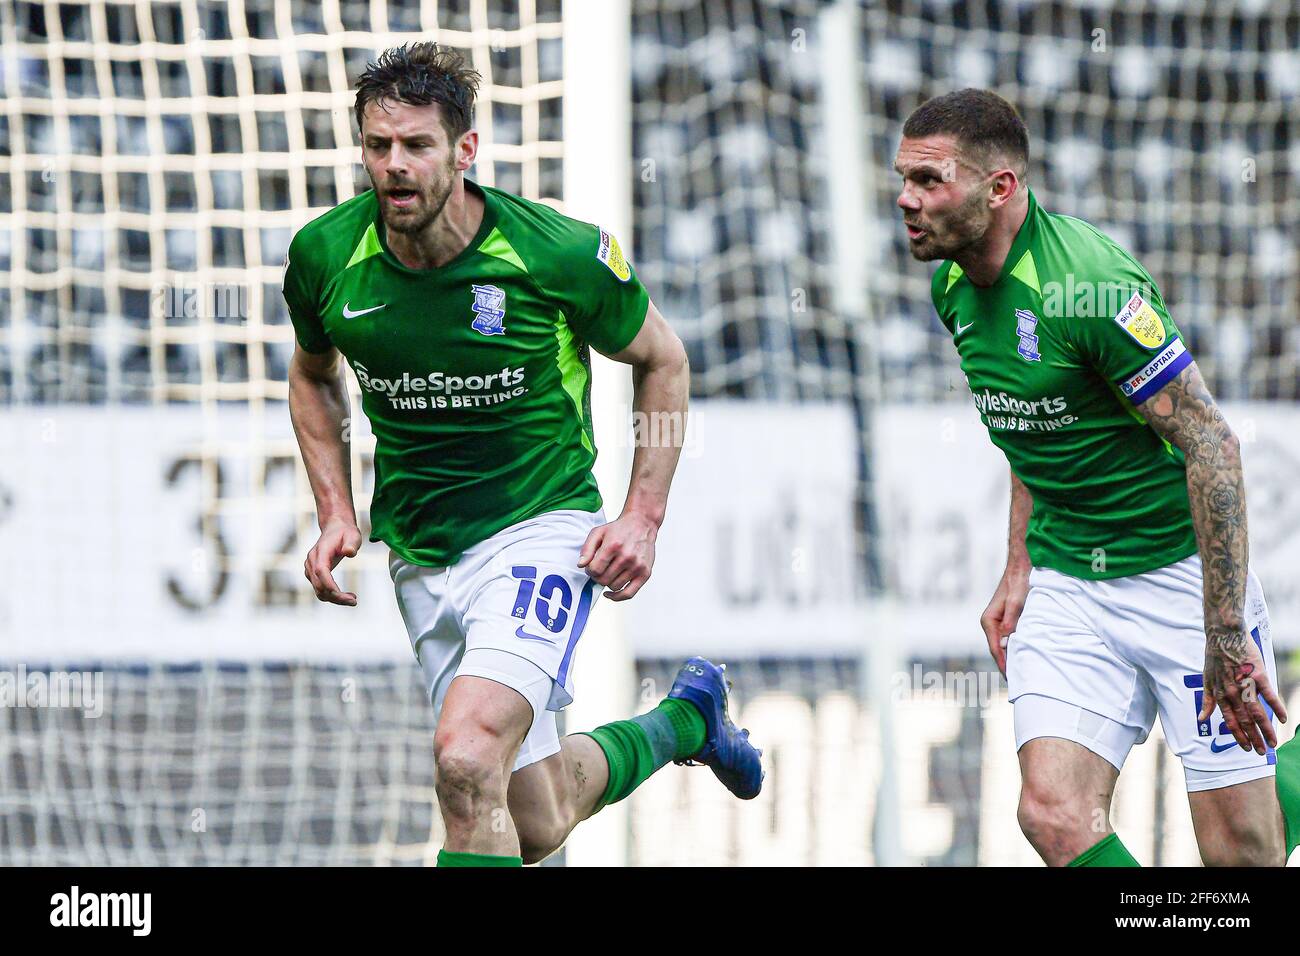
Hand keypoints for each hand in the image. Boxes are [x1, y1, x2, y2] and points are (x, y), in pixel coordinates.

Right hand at [305, 518, 361, 605]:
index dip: (329, 584)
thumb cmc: (345, 532)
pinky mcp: (313, 574)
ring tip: (353, 600)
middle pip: (319, 585)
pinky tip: (346, 596)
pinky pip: (320, 589)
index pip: (320, 571)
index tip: (343, 595)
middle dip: (335, 596)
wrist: (335, 528)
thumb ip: (352, 544)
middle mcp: (311, 561)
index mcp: (320, 552)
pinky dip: (331, 595)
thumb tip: (349, 553)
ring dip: (334, 599)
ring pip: (318, 590)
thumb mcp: (353, 535)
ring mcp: (310, 569)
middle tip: (354, 601)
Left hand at [578, 512, 656, 601]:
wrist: (642, 524)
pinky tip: (610, 593)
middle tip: (599, 570)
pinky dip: (617, 597)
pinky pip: (629, 594)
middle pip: (603, 580)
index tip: (591, 567)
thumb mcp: (598, 532)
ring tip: (608, 572)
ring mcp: (637, 566)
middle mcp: (627, 557)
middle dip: (597, 577)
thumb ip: (587, 548)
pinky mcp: (645, 573)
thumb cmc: (619, 529)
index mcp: (614, 546)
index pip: (595, 570)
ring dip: (607, 582)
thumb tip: (581, 565)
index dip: (589, 570)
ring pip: (614, 587)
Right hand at [980, 564, 1029, 676]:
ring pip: (1003, 646)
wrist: (1021, 565)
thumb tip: (1006, 642)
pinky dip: (1014, 649)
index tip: (1012, 679)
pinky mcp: (1006, 621)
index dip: (1004, 665)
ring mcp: (998, 622)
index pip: (995, 649)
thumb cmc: (1020, 581)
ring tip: (1023, 674)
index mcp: (989, 620)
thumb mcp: (1017, 600)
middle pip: (998, 650)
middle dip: (1007, 666)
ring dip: (1011, 658)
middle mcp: (990, 623)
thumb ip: (1011, 621)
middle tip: (1019, 684)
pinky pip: (1008, 639)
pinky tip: (1023, 657)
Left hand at [1200, 625, 1288, 753]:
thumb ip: (1207, 700)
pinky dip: (1277, 707)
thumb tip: (1201, 718)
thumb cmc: (1215, 656)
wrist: (1224, 634)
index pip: (1230, 721)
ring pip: (1257, 712)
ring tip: (1274, 742)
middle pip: (1245, 721)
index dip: (1238, 736)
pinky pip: (1269, 695)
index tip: (1246, 748)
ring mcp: (1245, 684)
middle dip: (1254, 738)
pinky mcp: (1258, 675)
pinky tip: (1283, 719)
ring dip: (1266, 729)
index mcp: (1221, 694)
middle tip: (1262, 752)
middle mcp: (1232, 693)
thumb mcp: (1206, 679)